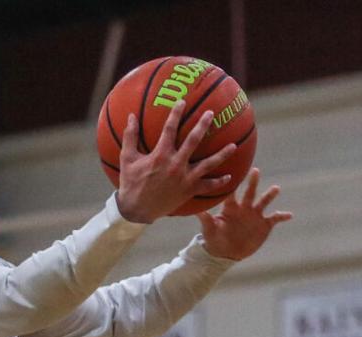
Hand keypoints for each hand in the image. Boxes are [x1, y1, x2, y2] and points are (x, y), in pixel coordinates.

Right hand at [115, 102, 237, 224]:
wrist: (137, 210)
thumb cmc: (131, 183)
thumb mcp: (127, 159)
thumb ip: (130, 136)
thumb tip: (130, 116)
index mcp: (161, 155)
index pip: (170, 129)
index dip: (176, 114)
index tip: (182, 102)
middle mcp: (176, 165)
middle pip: (193, 141)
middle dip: (203, 125)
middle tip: (211, 113)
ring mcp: (185, 178)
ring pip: (208, 164)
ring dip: (222, 154)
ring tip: (234, 146)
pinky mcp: (189, 191)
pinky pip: (207, 187)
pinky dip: (219, 182)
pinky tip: (229, 177)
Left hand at [197, 169, 291, 260]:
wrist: (227, 253)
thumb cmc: (215, 239)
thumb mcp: (209, 229)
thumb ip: (205, 218)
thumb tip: (195, 209)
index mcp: (231, 207)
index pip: (232, 193)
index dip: (232, 185)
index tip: (232, 174)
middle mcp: (244, 207)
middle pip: (249, 192)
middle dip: (253, 182)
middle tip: (255, 170)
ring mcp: (255, 215)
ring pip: (264, 202)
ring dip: (270, 195)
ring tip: (276, 188)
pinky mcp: (264, 225)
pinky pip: (275, 219)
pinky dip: (282, 216)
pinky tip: (289, 215)